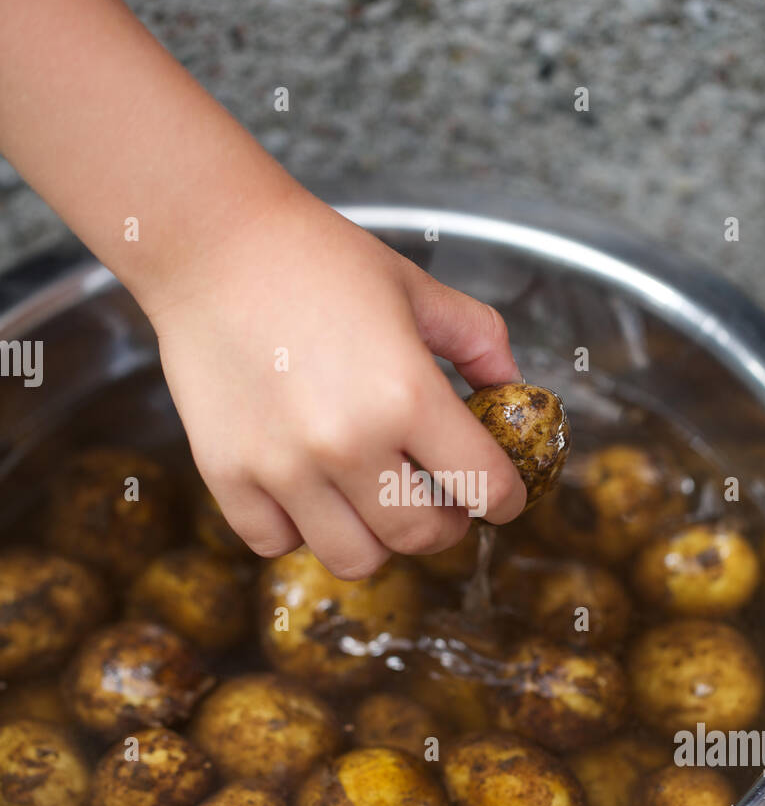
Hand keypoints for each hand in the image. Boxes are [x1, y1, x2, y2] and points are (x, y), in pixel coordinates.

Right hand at [149, 187, 526, 578]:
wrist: (212, 246)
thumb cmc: (317, 260)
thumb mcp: (417, 289)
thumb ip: (479, 340)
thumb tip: (512, 388)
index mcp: (406, 394)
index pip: (485, 487)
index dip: (506, 498)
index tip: (501, 495)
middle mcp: (346, 444)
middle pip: (422, 537)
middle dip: (446, 524)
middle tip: (440, 500)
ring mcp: (282, 468)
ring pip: (355, 559)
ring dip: (377, 538)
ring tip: (374, 501)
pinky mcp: (227, 476)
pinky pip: (278, 543)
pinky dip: (300, 529)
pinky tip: (309, 491)